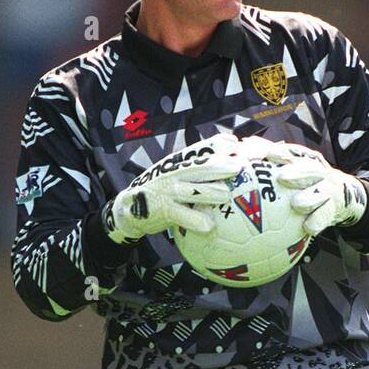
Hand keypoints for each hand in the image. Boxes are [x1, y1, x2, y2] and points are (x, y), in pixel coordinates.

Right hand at [102, 147, 242, 244]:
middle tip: (239, 166)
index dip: (217, 145)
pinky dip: (196, 221)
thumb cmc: (163, 190)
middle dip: (219, 165)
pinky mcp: (164, 210)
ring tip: (226, 194)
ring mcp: (168, 191)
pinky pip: (183, 216)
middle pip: (199, 167)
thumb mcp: (176, 174)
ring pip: (193, 190)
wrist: (129, 207)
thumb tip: (227, 160)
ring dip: (210, 192)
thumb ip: (197, 168)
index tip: (235, 143)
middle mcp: (174, 173)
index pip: (200, 149)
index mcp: (179, 162)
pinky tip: (209, 226)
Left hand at [275, 150, 367, 236]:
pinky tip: (309, 227)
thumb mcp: (292, 166)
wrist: (339, 195)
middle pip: (309, 168)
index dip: (281, 152)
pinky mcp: (333, 207)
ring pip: (321, 191)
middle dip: (297, 171)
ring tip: (297, 204)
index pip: (292, 152)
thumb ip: (270, 159)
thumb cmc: (305, 181)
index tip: (268, 154)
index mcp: (304, 159)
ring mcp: (327, 188)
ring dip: (310, 197)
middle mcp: (318, 171)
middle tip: (282, 177)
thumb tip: (243, 146)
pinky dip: (318, 220)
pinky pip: (326, 214)